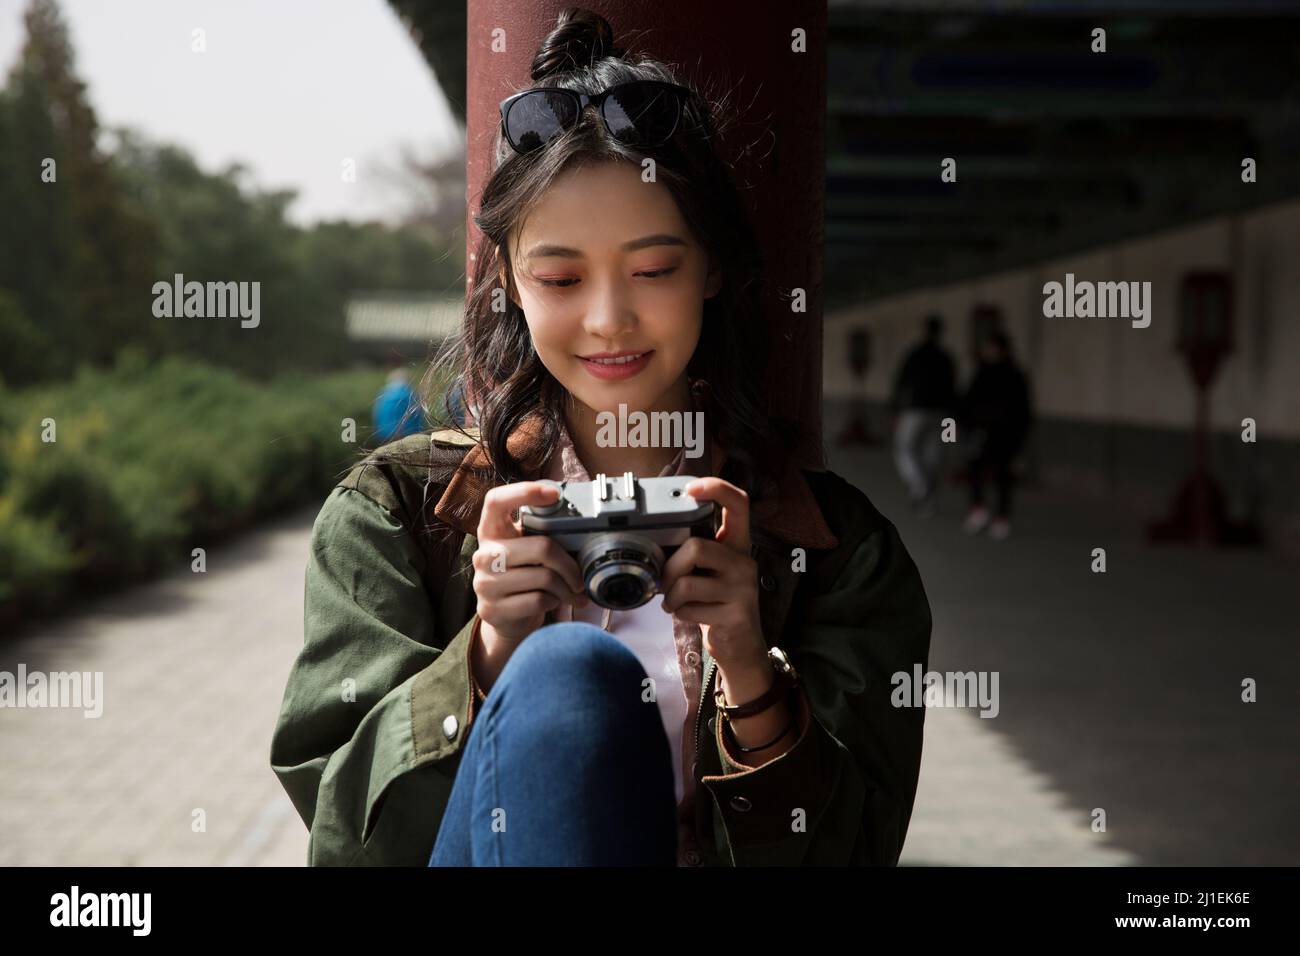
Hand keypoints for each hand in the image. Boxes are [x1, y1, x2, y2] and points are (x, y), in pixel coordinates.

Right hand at [473, 482, 586, 645]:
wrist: (507, 618)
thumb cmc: (524, 576)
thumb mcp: (527, 550)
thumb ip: (541, 534)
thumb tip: (581, 521)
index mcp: (491, 531)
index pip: (496, 501)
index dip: (525, 491)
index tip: (555, 493)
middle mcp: (483, 555)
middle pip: (541, 547)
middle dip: (570, 565)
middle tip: (580, 577)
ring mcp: (484, 583)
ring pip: (544, 578)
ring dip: (566, 588)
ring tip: (571, 593)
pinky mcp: (492, 609)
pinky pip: (538, 600)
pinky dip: (554, 602)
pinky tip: (552, 602)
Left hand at [658, 477, 764, 668]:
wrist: (740, 644)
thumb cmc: (715, 600)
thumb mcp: (710, 569)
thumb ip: (695, 549)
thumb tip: (655, 536)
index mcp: (737, 543)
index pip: (738, 503)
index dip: (716, 488)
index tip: (690, 488)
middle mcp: (744, 561)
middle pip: (697, 547)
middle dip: (671, 567)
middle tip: (665, 583)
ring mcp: (743, 588)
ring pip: (689, 582)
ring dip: (672, 596)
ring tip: (673, 602)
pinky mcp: (736, 614)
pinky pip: (691, 608)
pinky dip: (680, 613)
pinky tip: (688, 615)